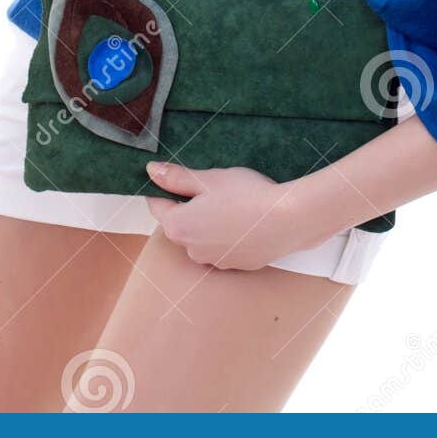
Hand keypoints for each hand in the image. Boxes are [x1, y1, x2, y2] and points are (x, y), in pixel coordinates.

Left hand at [144, 160, 304, 271]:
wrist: (286, 220)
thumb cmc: (244, 195)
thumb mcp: (208, 179)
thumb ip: (176, 177)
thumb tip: (150, 171)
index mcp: (178, 226)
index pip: (157, 206)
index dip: (163, 189)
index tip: (176, 177)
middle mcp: (191, 250)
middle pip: (180, 223)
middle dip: (190, 206)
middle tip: (213, 187)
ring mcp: (214, 261)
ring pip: (202, 237)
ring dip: (208, 222)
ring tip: (233, 203)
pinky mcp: (235, 266)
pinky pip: (222, 246)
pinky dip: (227, 234)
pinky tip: (245, 220)